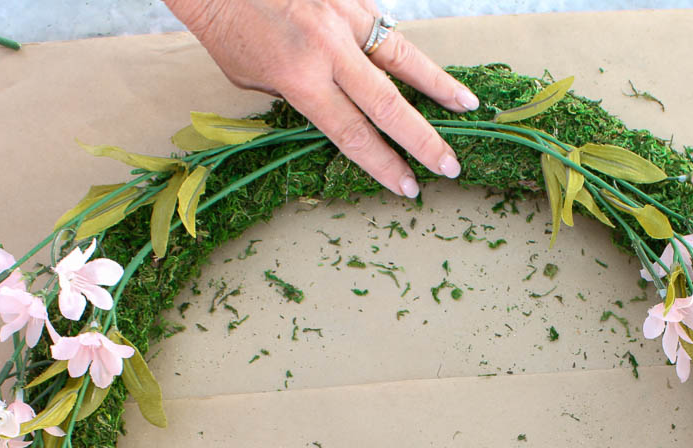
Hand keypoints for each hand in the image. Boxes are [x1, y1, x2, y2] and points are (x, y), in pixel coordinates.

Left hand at [165, 0, 478, 197]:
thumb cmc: (224, 27)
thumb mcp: (253, 78)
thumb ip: (298, 93)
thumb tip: (331, 103)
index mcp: (300, 79)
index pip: (353, 133)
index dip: (384, 164)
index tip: (409, 186)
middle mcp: (328, 49)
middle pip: (388, 103)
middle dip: (423, 139)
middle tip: (451, 164)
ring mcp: (343, 16)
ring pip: (403, 56)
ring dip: (438, 85)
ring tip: (467, 105)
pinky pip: (383, 28)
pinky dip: (404, 51)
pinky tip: (425, 70)